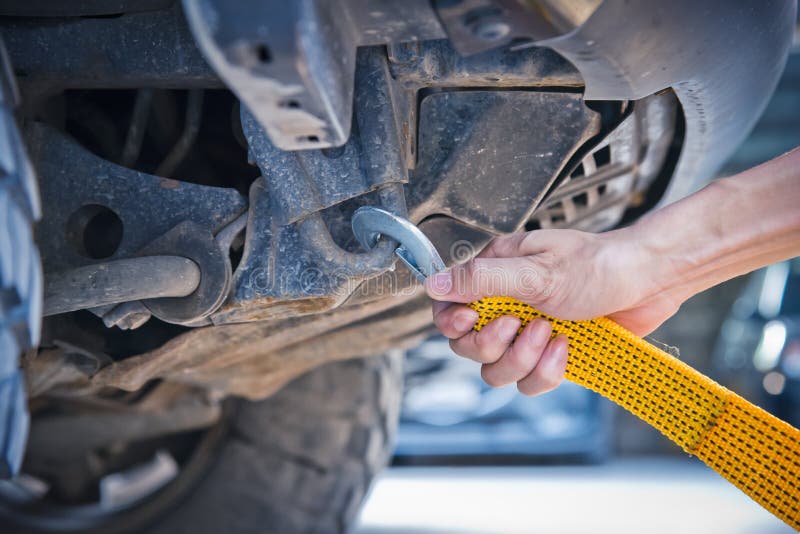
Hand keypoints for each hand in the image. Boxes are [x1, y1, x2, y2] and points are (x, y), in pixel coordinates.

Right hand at [425, 228, 681, 395]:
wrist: (649, 282)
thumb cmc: (596, 265)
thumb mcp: (534, 271)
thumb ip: (479, 280)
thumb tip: (432, 284)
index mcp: (495, 276)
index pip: (448, 308)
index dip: (452, 322)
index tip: (469, 320)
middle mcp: (506, 306)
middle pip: (468, 347)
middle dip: (493, 343)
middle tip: (520, 324)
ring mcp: (528, 334)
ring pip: (496, 371)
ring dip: (522, 358)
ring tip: (550, 333)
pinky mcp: (550, 357)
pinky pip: (529, 383)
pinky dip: (546, 371)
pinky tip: (566, 348)